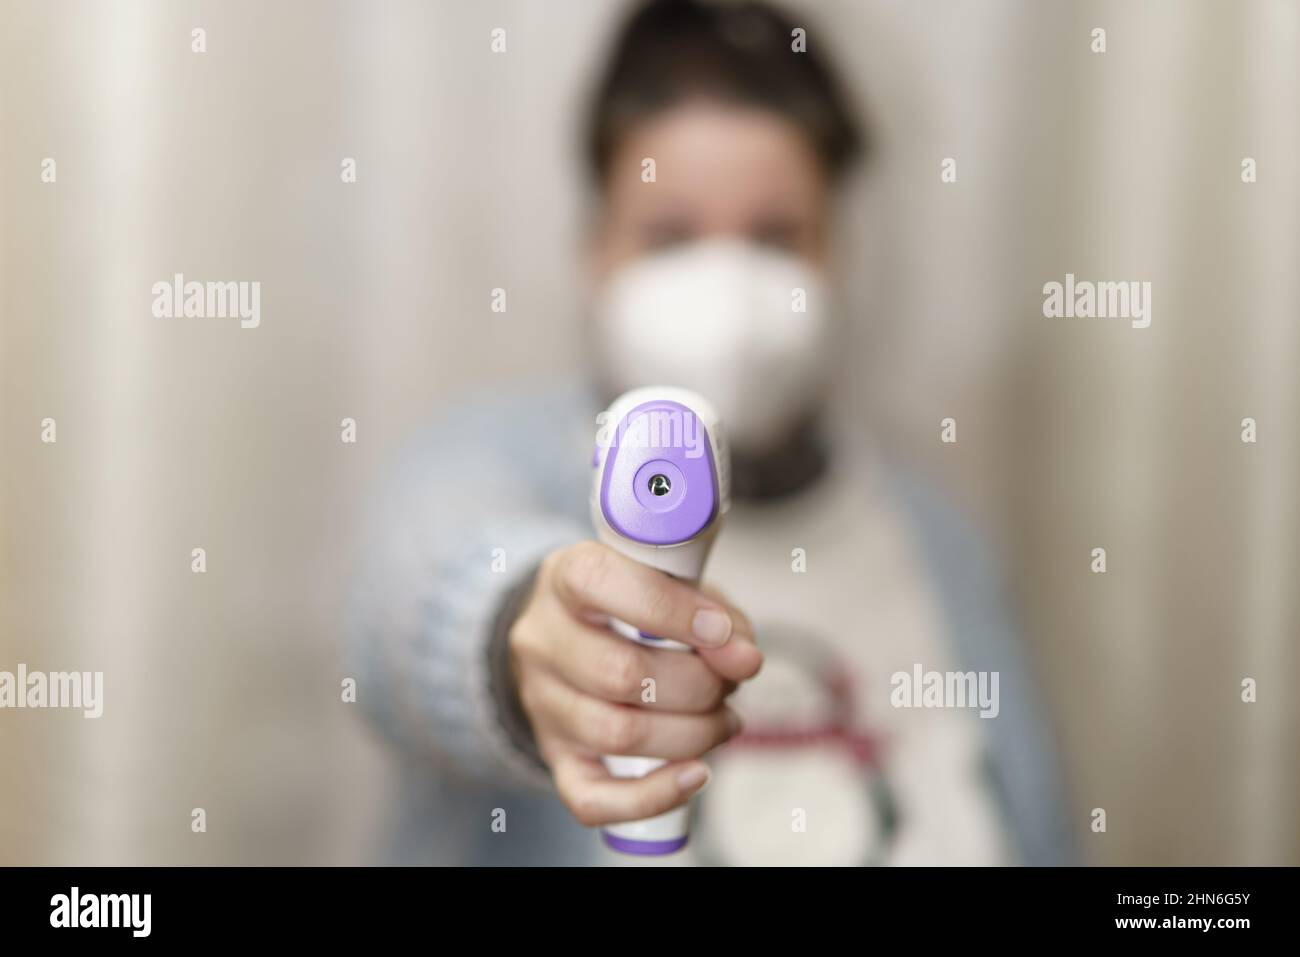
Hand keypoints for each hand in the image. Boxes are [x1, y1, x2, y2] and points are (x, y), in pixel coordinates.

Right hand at [508, 540, 761, 826]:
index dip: (671, 610)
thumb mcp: (671, 583)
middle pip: (620, 673)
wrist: (569, 635)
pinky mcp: (555, 757)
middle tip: (729, 683)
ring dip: (693, 734)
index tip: (723, 633)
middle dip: (698, 684)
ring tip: (724, 719)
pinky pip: (592, 799)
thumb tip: (743, 658)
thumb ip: (713, 612)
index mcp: (565, 576)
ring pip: (618, 735)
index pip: (601, 582)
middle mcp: (543, 640)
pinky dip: (655, 795)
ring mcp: (542, 704)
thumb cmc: (633, 603)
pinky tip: (695, 774)